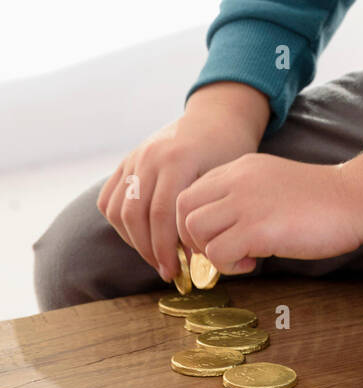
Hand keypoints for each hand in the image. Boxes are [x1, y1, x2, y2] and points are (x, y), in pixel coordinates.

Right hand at [96, 110, 262, 280]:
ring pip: (118, 210)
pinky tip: (140, 235)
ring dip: (133, 240)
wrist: (216, 116)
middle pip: (136, 215)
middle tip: (167, 271)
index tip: (178, 271)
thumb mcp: (225, 176)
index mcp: (178, 159)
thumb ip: (206, 210)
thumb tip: (197, 258)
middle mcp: (150, 156)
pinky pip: (108, 198)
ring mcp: (135, 157)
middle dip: (149, 250)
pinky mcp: (127, 161)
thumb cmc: (229, 149)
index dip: (167, 248)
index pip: (162, 214)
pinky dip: (119, 222)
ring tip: (154, 255)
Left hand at [176, 154, 362, 270]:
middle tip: (221, 251)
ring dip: (210, 252)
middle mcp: (236, 181)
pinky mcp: (257, 229)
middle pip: (182, 210)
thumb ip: (245, 195)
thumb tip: (223, 229)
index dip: (193, 221)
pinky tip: (253, 263)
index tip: (214, 237)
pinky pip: (218, 253)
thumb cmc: (322, 197)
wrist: (354, 197)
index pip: (190, 192)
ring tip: (240, 256)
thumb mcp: (272, 182)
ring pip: (194, 231)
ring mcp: (244, 203)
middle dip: (193, 238)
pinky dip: (228, 265)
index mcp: (240, 168)